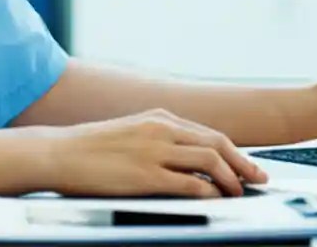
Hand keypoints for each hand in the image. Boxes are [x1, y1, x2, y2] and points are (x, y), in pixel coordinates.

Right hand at [34, 108, 267, 197]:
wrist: (58, 153)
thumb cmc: (90, 148)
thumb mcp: (131, 132)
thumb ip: (159, 140)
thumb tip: (186, 157)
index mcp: (159, 118)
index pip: (208, 133)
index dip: (234, 151)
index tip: (247, 166)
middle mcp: (161, 129)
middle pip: (217, 142)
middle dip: (242, 163)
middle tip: (258, 178)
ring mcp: (154, 150)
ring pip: (210, 159)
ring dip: (230, 178)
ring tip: (239, 192)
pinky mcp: (146, 174)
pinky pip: (189, 183)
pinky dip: (209, 191)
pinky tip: (215, 199)